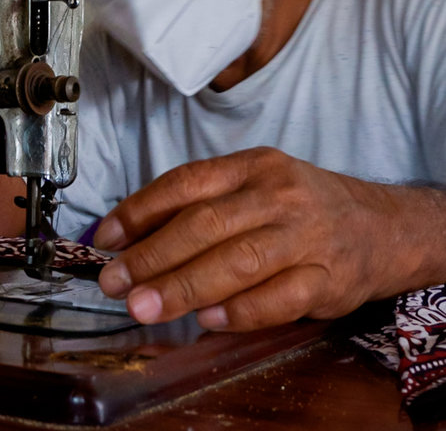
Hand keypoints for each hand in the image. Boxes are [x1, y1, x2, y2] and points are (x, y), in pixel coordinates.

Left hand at [94, 147, 443, 331]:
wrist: (379, 226)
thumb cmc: (301, 207)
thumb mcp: (256, 185)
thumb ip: (203, 204)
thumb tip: (132, 234)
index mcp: (252, 166)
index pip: (186, 182)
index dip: (141, 210)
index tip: (105, 236)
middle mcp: (278, 195)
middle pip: (205, 224)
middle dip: (153, 256)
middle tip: (115, 281)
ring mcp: (305, 236)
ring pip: (236, 261)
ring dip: (184, 287)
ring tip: (145, 306)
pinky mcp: (328, 278)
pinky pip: (278, 298)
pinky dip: (241, 312)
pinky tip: (209, 320)